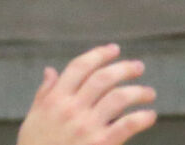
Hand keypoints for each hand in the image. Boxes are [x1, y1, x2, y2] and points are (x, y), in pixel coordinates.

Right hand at [16, 44, 156, 144]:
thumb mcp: (34, 117)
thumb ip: (44, 92)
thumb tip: (50, 70)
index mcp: (55, 99)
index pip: (79, 67)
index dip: (98, 55)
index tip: (114, 49)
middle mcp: (72, 108)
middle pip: (102, 79)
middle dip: (123, 69)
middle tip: (139, 67)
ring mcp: (87, 126)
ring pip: (118, 98)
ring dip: (137, 92)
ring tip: (149, 93)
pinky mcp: (101, 144)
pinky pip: (126, 126)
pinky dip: (141, 118)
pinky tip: (150, 115)